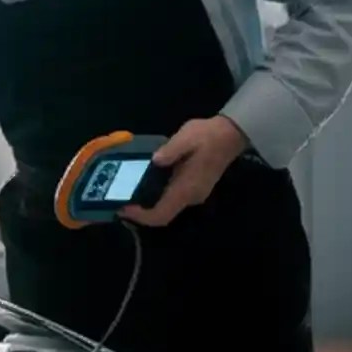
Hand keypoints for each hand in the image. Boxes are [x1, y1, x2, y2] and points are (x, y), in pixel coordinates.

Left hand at [119, 116, 248, 227]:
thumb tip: (155, 160)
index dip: (142, 216)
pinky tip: (146, 182)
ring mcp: (194, 194)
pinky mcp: (195, 188)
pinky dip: (157, 197)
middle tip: (121, 200)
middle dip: (141, 212)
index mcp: (186, 188)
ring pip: (168, 208)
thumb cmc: (207, 135)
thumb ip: (170, 150)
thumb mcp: (186, 137)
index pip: (162, 214)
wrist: (230, 134)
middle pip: (163, 214)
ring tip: (129, 192)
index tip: (124, 208)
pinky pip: (173, 199)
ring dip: (149, 205)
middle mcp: (190, 197)